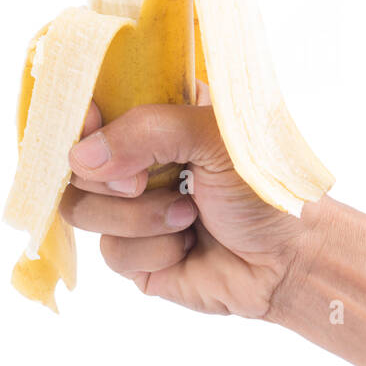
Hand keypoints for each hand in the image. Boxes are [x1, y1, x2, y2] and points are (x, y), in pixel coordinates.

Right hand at [62, 85, 321, 316]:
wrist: (289, 260)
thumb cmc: (266, 189)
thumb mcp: (216, 139)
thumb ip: (148, 132)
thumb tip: (81, 157)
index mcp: (157, 119)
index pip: (95, 105)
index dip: (82, 115)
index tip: (91, 120)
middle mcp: (137, 161)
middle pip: (76, 164)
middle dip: (112, 178)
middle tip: (149, 182)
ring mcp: (131, 209)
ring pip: (83, 209)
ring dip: (140, 217)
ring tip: (189, 216)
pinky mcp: (134, 255)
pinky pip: (110, 252)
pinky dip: (153, 251)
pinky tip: (186, 247)